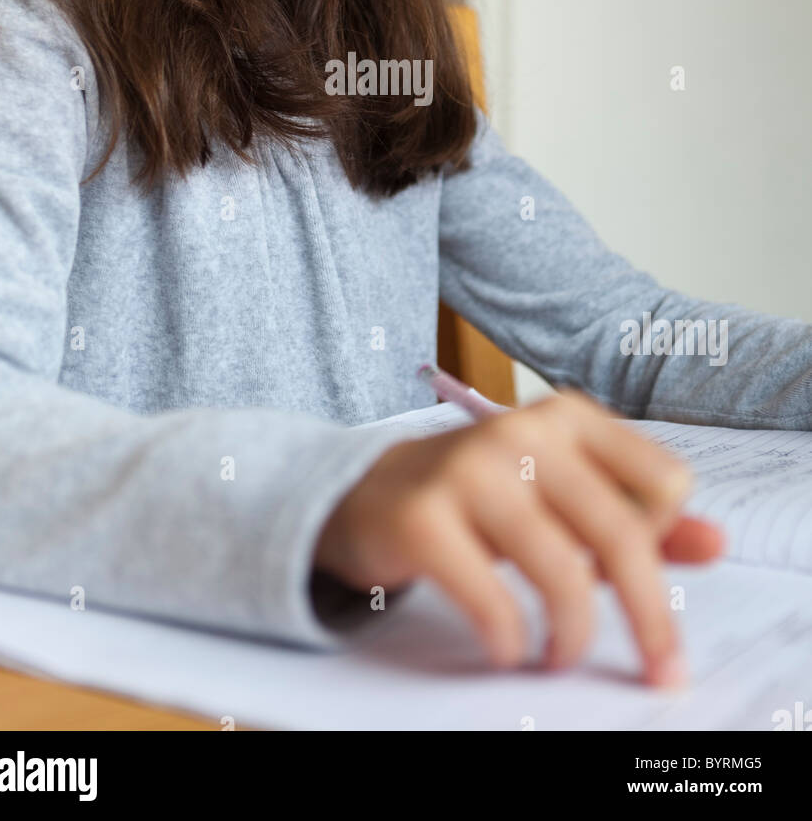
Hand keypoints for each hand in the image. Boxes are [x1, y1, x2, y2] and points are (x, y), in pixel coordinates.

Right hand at [314, 388, 725, 683]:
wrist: (367, 491)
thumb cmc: (481, 497)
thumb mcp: (561, 496)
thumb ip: (637, 516)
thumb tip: (716, 542)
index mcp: (567, 416)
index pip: (663, 482)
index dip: (662, 542)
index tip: (640, 579)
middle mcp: (521, 429)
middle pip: (621, 532)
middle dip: (650, 616)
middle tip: (658, 666)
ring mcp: (468, 468)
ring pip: (562, 569)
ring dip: (573, 634)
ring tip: (560, 654)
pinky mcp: (422, 515)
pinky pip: (491, 597)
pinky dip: (509, 638)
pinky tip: (507, 646)